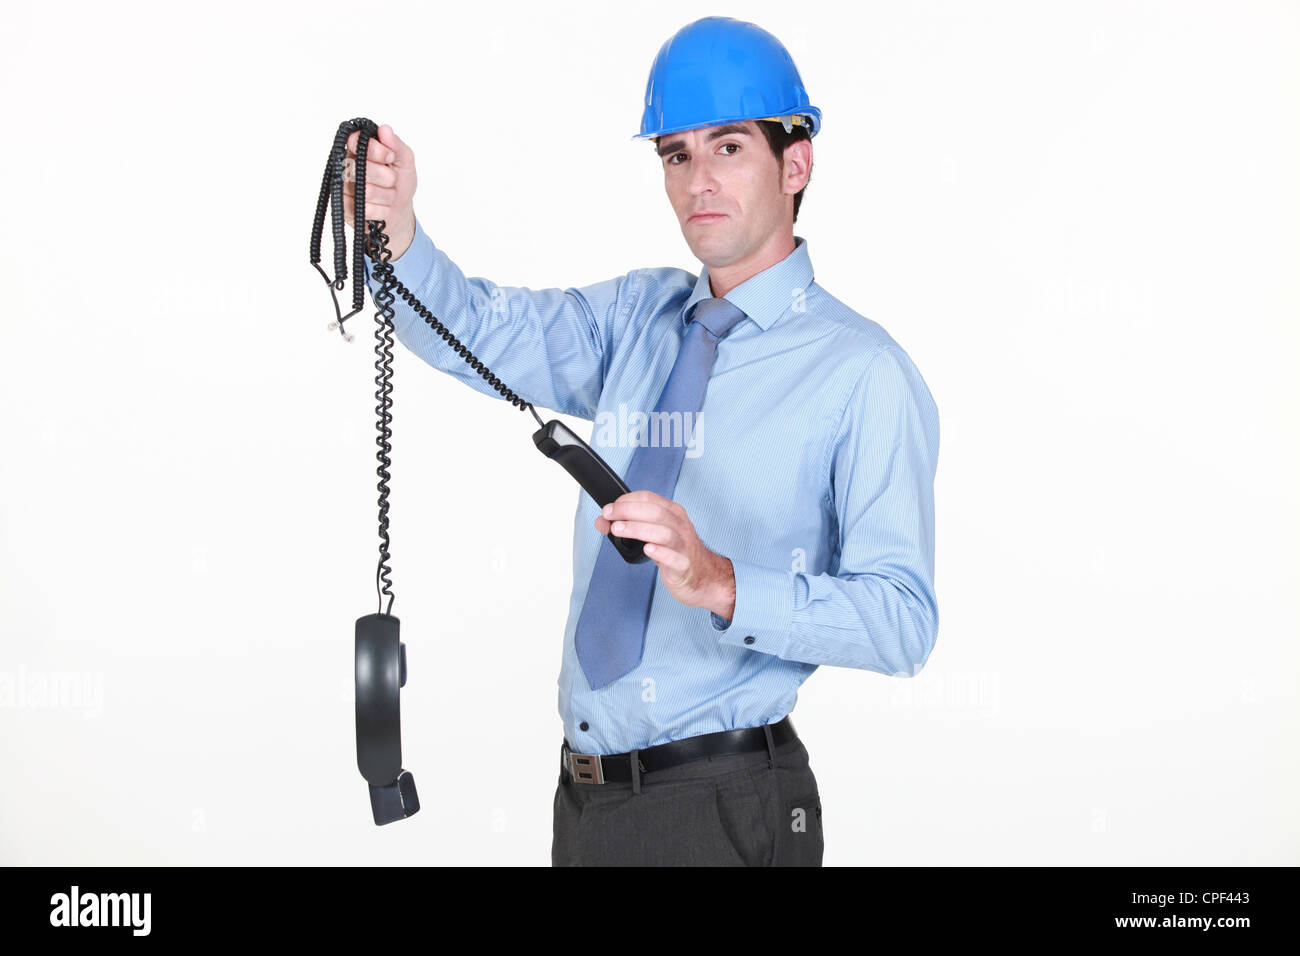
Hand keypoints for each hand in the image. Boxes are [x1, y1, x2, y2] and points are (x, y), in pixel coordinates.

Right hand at [342, 124, 417, 258]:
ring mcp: (344, 188)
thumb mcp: (405, 161)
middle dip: (387, 177)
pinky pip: (367, 209)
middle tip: (392, 180)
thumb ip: (396, 145)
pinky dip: (382, 210)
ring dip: (387, 195)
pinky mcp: (346, 208)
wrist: (399, 211)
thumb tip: (385, 129)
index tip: (389, 157)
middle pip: (364, 168)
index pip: (356, 141)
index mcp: (359, 150)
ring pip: (367, 191)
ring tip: (388, 194)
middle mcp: (347, 166)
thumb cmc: (401, 183)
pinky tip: (382, 206)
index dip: (376, 150)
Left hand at [595, 490, 735, 619]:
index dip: (626, 501)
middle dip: (628, 511)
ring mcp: (683, 546)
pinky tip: (647, 550)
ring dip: (638, 529)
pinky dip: (660, 552)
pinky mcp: (684, 565)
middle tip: (609, 516)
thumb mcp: (653, 535)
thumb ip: (629, 526)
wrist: (704, 577)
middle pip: (655, 512)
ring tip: (618, 530)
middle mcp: (680, 526)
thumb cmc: (677, 553)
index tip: (609, 509)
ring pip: (664, 532)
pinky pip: (674, 558)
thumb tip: (602, 522)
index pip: (649, 498)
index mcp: (673, 513)